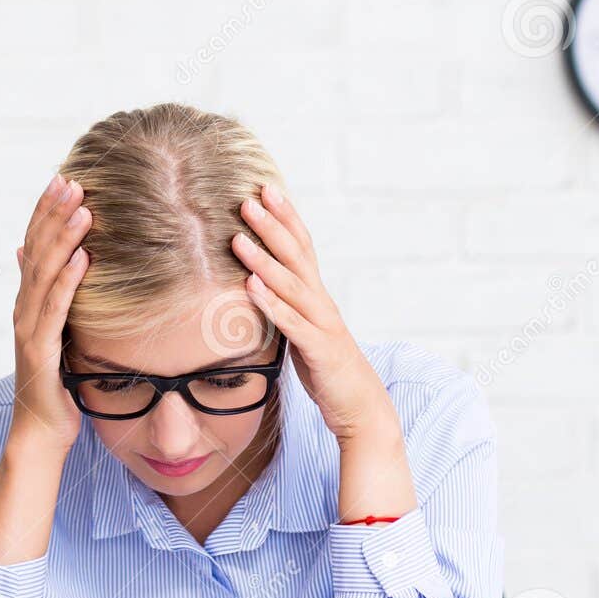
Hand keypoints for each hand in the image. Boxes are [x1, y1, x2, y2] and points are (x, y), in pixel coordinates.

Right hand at [10, 173, 90, 456]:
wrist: (40, 432)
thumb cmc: (54, 386)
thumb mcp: (54, 334)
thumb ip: (48, 298)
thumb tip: (34, 259)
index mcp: (28, 303)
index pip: (34, 247)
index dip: (46, 212)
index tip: (63, 180)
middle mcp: (24, 310)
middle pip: (36, 251)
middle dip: (53, 214)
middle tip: (71, 180)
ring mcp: (29, 329)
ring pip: (44, 274)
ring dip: (63, 239)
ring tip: (81, 208)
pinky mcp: (40, 350)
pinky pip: (55, 309)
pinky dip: (68, 281)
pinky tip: (83, 258)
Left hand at [229, 184, 396, 446]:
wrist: (360, 408)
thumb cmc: (328, 370)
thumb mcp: (303, 332)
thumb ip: (286, 308)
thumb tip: (257, 289)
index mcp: (317, 296)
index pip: (302, 247)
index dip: (285, 217)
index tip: (264, 189)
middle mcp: (322, 303)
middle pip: (297, 256)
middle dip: (272, 226)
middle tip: (247, 199)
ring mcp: (322, 325)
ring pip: (291, 285)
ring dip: (264, 260)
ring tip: (238, 238)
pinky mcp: (319, 350)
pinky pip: (292, 323)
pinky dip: (270, 303)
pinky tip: (250, 287)